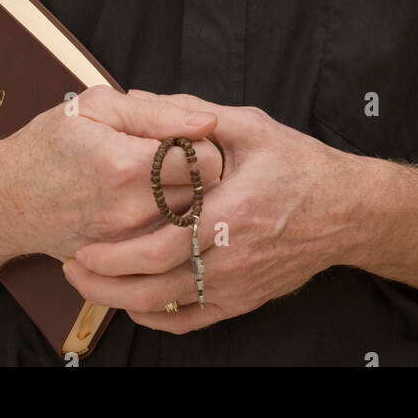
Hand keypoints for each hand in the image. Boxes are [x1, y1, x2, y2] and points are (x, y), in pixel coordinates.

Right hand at [0, 88, 221, 261]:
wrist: (3, 200)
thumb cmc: (49, 144)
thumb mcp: (96, 106)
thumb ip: (157, 112)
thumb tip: (207, 120)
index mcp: (129, 165)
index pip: (208, 161)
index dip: (205, 145)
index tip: (187, 138)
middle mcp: (132, 210)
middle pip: (206, 195)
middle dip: (202, 175)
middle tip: (179, 159)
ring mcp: (126, 243)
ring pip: (190, 224)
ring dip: (187, 202)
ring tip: (162, 182)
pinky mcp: (120, 262)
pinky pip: (165, 246)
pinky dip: (166, 227)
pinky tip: (146, 207)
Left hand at [63, 89, 360, 331]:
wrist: (345, 211)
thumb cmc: (298, 164)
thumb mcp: (251, 126)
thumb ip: (194, 114)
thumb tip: (143, 98)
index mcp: (228, 211)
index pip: (161, 243)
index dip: (117, 250)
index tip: (83, 240)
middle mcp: (230, 255)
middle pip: (154, 283)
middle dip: (105, 280)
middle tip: (72, 266)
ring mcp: (237, 284)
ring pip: (167, 307)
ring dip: (122, 300)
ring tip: (90, 286)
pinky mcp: (243, 300)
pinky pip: (191, 320)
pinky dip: (157, 317)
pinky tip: (133, 305)